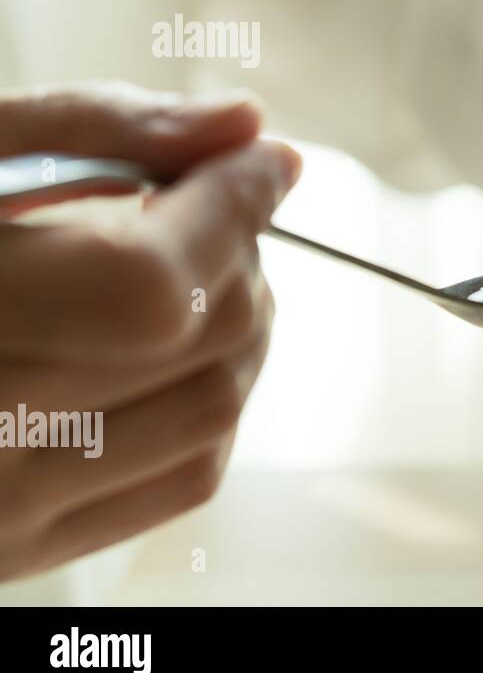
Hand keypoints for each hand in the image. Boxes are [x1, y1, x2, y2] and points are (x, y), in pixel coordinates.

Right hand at [0, 84, 299, 580]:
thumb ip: (94, 125)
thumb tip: (244, 124)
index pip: (149, 282)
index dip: (230, 207)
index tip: (265, 159)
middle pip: (203, 334)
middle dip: (238, 249)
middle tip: (209, 207)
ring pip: (217, 406)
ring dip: (243, 321)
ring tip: (197, 267)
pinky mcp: (27, 547)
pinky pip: (191, 471)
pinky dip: (214, 393)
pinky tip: (174, 345)